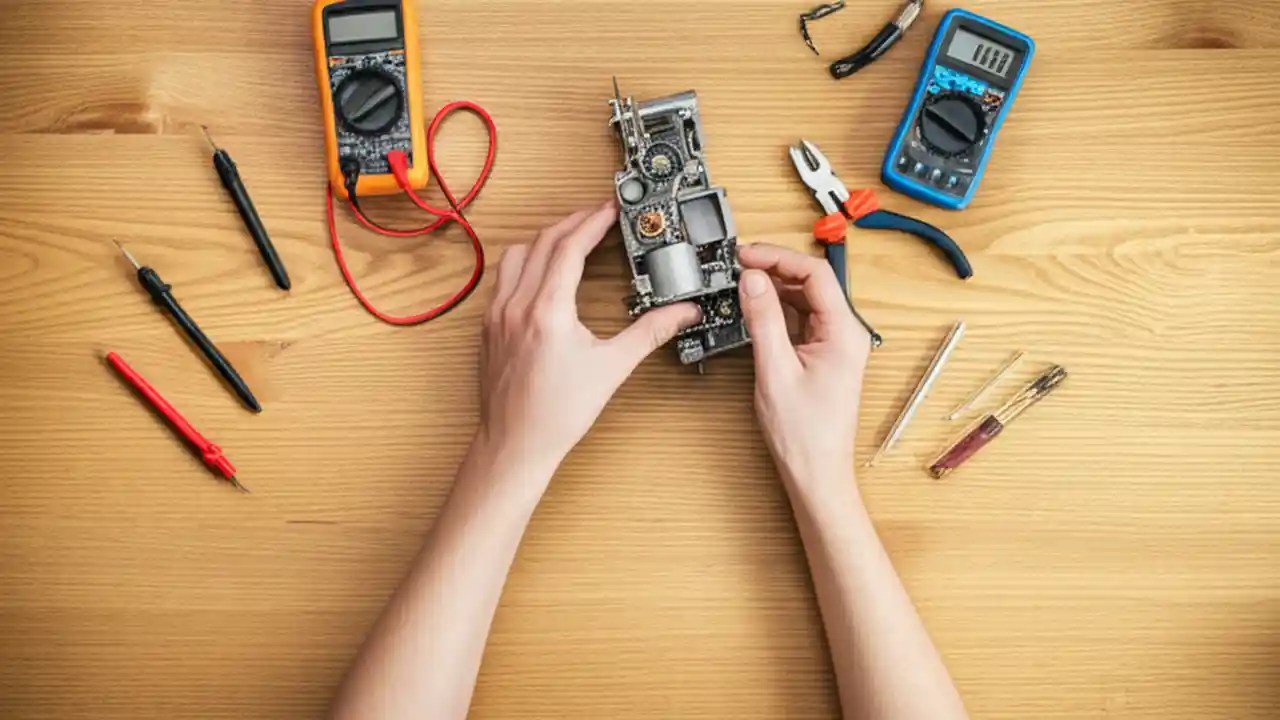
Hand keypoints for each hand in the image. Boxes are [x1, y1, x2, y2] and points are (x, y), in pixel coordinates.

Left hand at [476, 202, 701, 477]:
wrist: (515, 444)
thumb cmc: (556, 414)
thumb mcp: (612, 368)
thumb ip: (650, 333)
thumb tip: (682, 313)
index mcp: (547, 311)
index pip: (570, 247)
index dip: (593, 222)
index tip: (610, 210)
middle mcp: (516, 306)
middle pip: (543, 242)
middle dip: (573, 223)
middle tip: (598, 216)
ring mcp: (497, 314)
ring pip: (517, 254)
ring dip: (545, 238)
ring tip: (571, 237)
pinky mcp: (489, 326)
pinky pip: (504, 278)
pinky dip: (525, 261)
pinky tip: (542, 271)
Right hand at [738, 244, 871, 489]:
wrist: (817, 472)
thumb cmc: (805, 435)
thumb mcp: (775, 370)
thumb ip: (763, 320)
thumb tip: (753, 280)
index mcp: (844, 333)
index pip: (815, 274)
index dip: (778, 258)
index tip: (748, 255)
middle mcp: (846, 334)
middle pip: (811, 283)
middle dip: (774, 269)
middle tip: (739, 265)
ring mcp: (836, 344)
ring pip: (804, 300)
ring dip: (774, 289)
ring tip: (742, 285)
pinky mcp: (823, 355)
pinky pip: (801, 320)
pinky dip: (777, 311)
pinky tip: (755, 311)